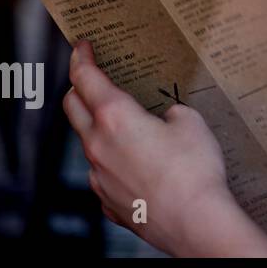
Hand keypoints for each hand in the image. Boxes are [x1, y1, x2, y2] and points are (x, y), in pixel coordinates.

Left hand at [63, 40, 266, 256]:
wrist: (194, 221)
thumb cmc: (194, 170)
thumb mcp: (192, 123)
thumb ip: (172, 113)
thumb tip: (165, 119)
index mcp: (115, 117)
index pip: (86, 78)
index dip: (81, 57)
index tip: (81, 47)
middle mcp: (98, 145)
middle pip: (72, 108)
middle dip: (78, 88)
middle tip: (91, 79)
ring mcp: (98, 176)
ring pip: (88, 143)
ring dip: (98, 129)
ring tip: (127, 127)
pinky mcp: (107, 201)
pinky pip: (103, 174)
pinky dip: (113, 163)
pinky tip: (138, 166)